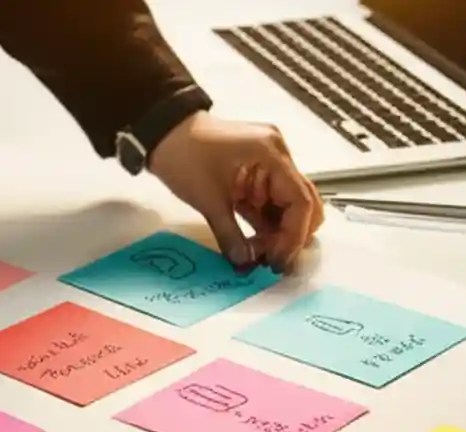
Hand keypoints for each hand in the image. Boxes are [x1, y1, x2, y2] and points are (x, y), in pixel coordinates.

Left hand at [148, 111, 324, 272]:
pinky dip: (265, 224)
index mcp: (271, 154)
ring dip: (277, 232)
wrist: (162, 135)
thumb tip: (245, 264)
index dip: (294, 235)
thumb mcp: (207, 200)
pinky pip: (270, 202)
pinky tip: (255, 244)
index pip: (301, 200)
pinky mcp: (256, 173)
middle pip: (302, 203)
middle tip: (272, 261)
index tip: (279, 260)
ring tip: (259, 256)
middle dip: (291, 235)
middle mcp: (278, 156)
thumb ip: (230, 235)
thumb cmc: (183, 157)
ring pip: (287, 206)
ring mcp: (268, 164)